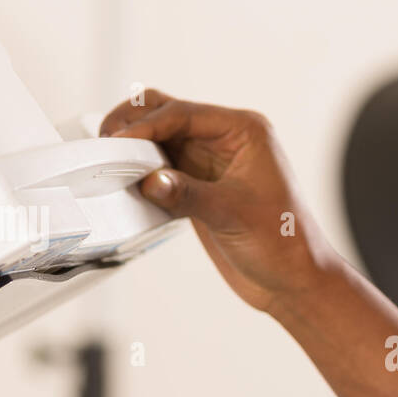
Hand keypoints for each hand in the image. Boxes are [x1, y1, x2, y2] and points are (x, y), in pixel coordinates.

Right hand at [100, 89, 339, 312]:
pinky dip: (140, 174)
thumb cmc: (284, 244)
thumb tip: (149, 179)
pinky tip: (125, 185)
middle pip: (167, 115)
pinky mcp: (198, 187)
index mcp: (245, 132)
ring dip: (134, 150)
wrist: (292, 282)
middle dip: (134, 126)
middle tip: (105, 145)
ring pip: (159, 141)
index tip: (118, 141)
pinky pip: (160, 169)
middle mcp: (226, 141)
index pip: (184, 114)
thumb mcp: (233, 216)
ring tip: (109, 165)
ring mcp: (210, 163)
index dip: (147, 125)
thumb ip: (188, 195)